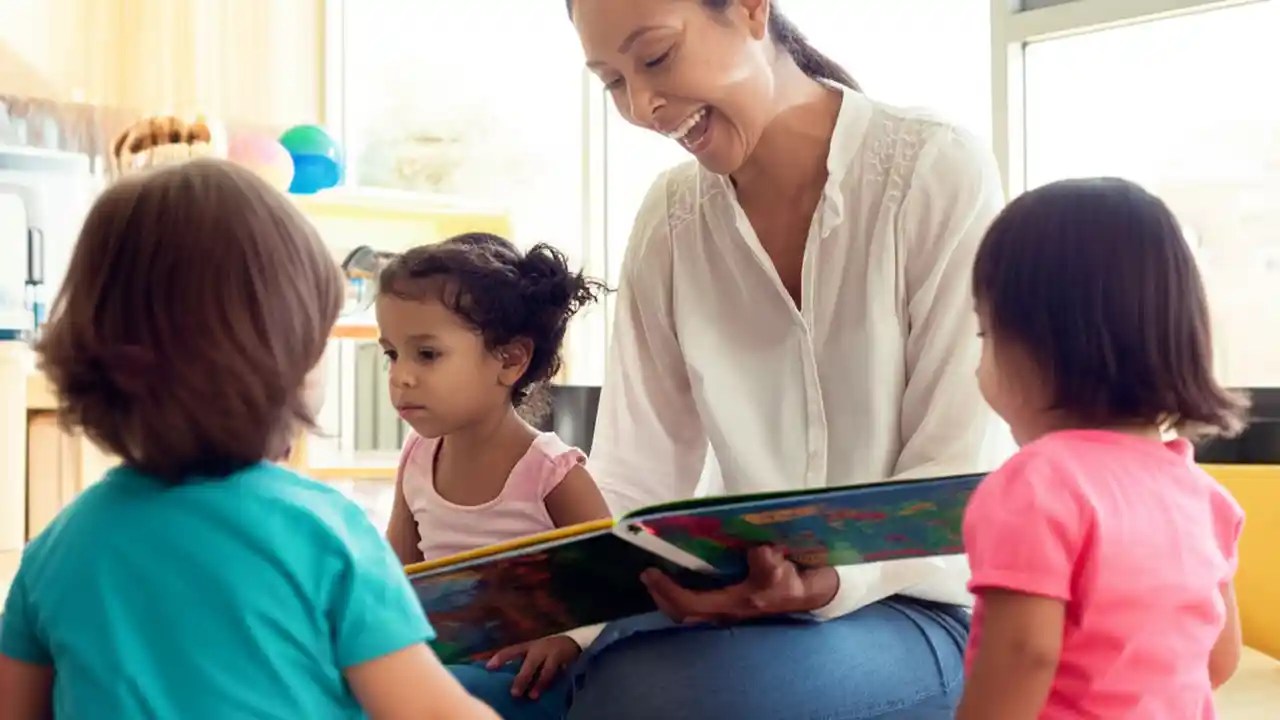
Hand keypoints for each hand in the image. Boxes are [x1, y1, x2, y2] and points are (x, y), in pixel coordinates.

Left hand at [485, 635, 581, 699]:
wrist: (570, 642)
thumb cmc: (545, 651)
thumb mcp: (532, 653)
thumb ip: (520, 663)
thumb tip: (501, 676)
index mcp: (527, 646)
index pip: (511, 651)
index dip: (500, 658)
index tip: (488, 667)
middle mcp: (538, 648)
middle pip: (529, 664)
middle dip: (522, 679)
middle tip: (514, 693)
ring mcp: (552, 653)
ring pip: (545, 670)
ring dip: (539, 684)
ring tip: (532, 696)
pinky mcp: (564, 658)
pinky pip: (558, 672)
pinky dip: (553, 683)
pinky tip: (549, 691)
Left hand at [641, 546, 838, 623]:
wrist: (812, 595)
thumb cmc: (794, 583)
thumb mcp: (784, 572)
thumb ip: (770, 563)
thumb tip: (759, 550)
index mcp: (733, 605)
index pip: (689, 604)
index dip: (667, 591)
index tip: (650, 572)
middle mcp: (725, 612)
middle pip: (682, 613)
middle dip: (661, 596)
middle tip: (649, 575)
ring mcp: (727, 610)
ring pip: (688, 612)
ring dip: (670, 597)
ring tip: (658, 578)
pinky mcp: (730, 604)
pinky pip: (698, 604)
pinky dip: (682, 594)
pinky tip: (680, 578)